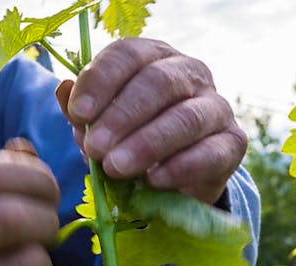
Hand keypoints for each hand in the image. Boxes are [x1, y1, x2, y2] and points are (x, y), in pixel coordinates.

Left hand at [55, 38, 246, 204]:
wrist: (173, 179)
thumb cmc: (130, 141)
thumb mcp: (99, 126)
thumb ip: (81, 112)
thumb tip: (63, 89)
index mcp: (152, 58)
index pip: (128, 54)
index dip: (101, 81)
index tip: (78, 113)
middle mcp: (188, 73)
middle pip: (157, 83)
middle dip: (122, 117)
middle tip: (96, 149)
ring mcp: (215, 106)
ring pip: (185, 118)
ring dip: (147, 144)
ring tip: (116, 168)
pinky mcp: (232, 142)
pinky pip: (210, 151)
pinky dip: (180, 167)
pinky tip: (154, 180)